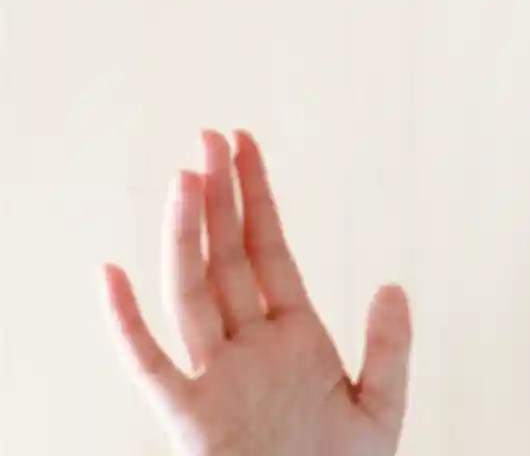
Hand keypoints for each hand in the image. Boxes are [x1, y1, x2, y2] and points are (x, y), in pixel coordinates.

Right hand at [101, 131, 411, 455]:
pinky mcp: (190, 419)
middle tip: (209, 136)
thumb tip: (393, 283)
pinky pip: (150, 365)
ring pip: (193, 293)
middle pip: (227, 258)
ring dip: (186, 236)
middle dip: (219, 197)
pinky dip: (125, 323)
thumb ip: (390, 346)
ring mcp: (218, 378)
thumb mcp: (382, 407)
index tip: (245, 145)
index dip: (257, 197)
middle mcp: (250, 348)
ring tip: (185, 178)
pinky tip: (110, 275)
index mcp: (296, 338)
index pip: (270, 251)